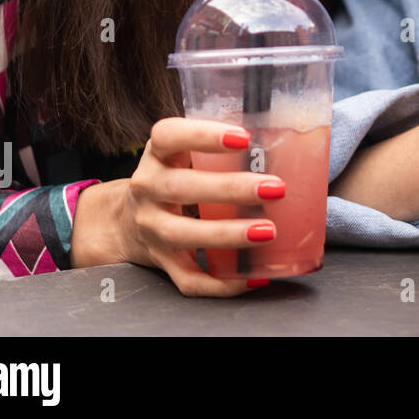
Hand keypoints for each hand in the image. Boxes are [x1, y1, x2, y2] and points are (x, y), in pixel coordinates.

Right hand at [111, 117, 288, 296]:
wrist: (127, 219)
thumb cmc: (177, 176)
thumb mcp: (186, 152)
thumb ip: (222, 146)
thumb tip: (291, 141)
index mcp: (158, 154)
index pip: (169, 135)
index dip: (203, 135)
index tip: (244, 138)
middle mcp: (147, 189)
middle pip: (180, 187)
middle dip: (230, 189)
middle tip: (275, 189)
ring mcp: (151, 227)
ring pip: (182, 234)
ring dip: (227, 234)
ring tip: (268, 231)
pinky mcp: (162, 261)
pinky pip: (188, 278)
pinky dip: (221, 283)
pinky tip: (253, 277)